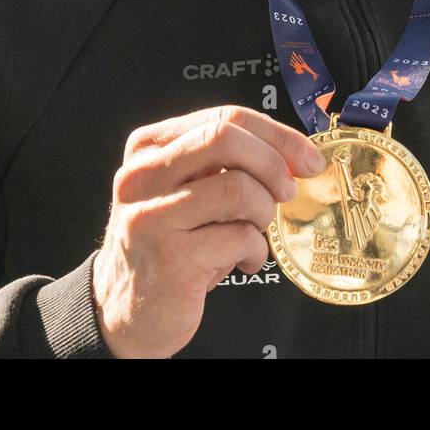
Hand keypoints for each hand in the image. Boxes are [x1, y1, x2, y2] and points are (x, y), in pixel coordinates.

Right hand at [90, 104, 326, 357]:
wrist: (123, 312)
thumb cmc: (169, 246)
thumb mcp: (184, 192)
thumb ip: (222, 165)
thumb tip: (291, 154)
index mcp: (148, 148)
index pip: (223, 117)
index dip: (276, 135)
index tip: (306, 158)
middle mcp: (142, 176)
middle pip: (225, 138)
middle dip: (272, 162)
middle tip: (287, 190)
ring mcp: (152, 217)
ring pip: (238, 188)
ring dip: (263, 213)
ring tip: (253, 233)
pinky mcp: (171, 260)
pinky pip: (240, 238)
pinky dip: (255, 250)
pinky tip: (242, 261)